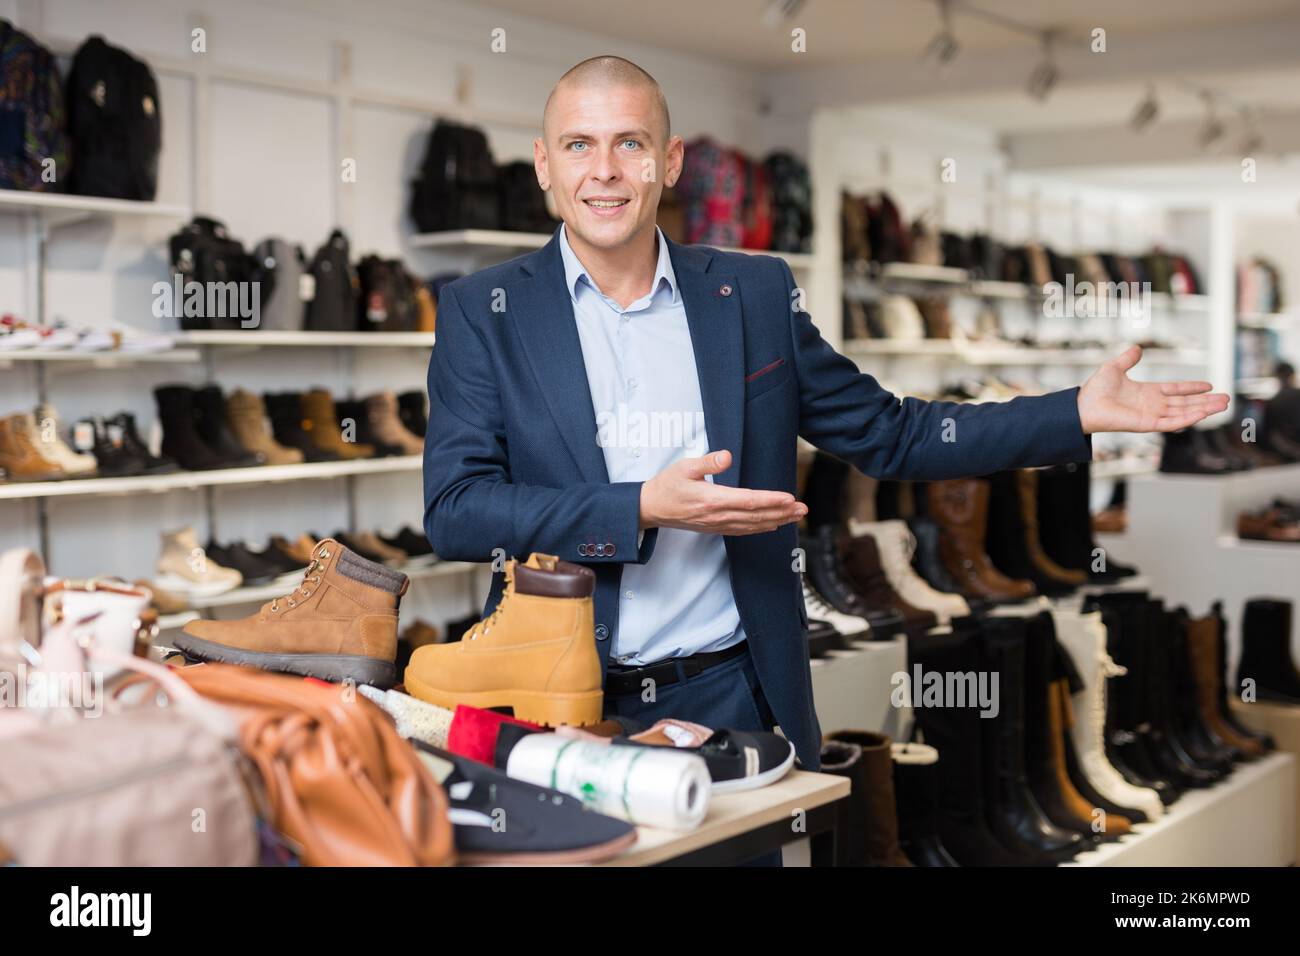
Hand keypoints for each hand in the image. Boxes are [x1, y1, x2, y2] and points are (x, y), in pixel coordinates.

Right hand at [639, 450, 807, 534]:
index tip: (789, 498)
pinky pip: (743, 530)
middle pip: (756, 516)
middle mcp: (717, 515)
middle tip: (803, 509)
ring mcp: (717, 524)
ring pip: (752, 525)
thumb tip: (727, 456)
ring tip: (796, 516)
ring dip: (776, 521)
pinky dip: (761, 528)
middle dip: (782, 512)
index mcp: (711, 499)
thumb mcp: (684, 467)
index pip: (747, 500)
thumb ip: (707, 461)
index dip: (770, 500)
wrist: (650, 508)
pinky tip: (773, 524)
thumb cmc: (667, 485)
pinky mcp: (715, 528)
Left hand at [1077, 346, 1229, 434]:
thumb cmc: (1095, 390)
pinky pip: (1171, 422)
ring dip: (1204, 409)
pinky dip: (1187, 418)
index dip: (1191, 388)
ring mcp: (1151, 415)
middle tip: (1226, 399)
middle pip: (1185, 403)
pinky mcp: (1147, 424)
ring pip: (1183, 412)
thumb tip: (1136, 348)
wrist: (1083, 405)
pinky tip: (1202, 414)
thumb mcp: (1114, 368)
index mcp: (1147, 392)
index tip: (1209, 385)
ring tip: (1223, 405)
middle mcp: (1152, 405)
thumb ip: (1127, 359)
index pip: (1175, 390)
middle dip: (1206, 401)